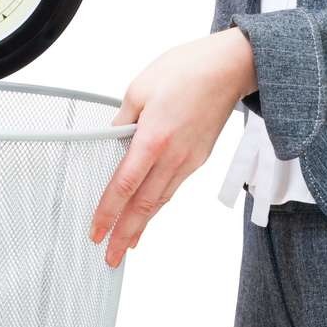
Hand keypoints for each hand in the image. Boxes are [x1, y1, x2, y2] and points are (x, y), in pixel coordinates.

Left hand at [89, 28, 257, 267]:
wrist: (230, 68)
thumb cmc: (187, 69)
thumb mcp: (139, 88)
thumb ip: (122, 120)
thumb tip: (111, 138)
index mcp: (153, 138)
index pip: (123, 185)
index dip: (107, 213)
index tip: (96, 231)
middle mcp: (172, 156)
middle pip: (143, 204)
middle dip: (124, 234)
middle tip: (110, 258)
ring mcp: (188, 160)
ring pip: (160, 201)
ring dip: (142, 226)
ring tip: (128, 245)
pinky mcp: (199, 158)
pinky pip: (173, 187)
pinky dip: (159, 205)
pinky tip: (150, 212)